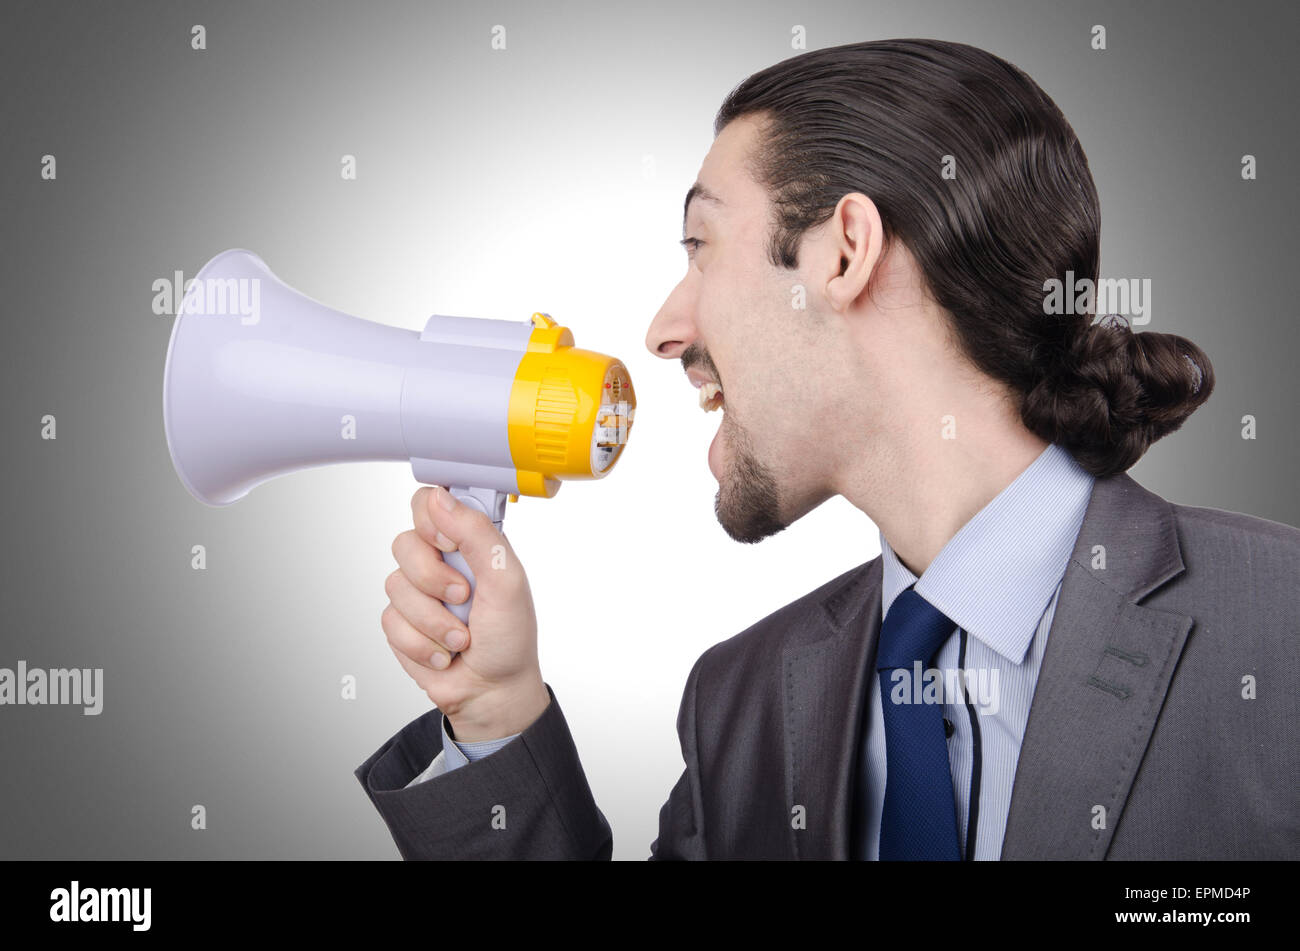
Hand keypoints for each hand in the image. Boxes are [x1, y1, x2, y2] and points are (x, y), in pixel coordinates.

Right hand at [382, 485, 549, 740]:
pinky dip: (421, 643)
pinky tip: (444, 653)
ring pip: (395, 585)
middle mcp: (440, 561)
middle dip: (433, 579)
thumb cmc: (509, 638)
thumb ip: (477, 533)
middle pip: (405, 544)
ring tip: (461, 638)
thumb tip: (440, 497)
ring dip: (432, 621)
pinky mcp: (401, 622)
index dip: (431, 519)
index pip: (429, 503)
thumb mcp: (507, 580)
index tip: (448, 543)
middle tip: (463, 599)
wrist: (492, 692)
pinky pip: (390, 621)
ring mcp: (418, 592)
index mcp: (468, 542)